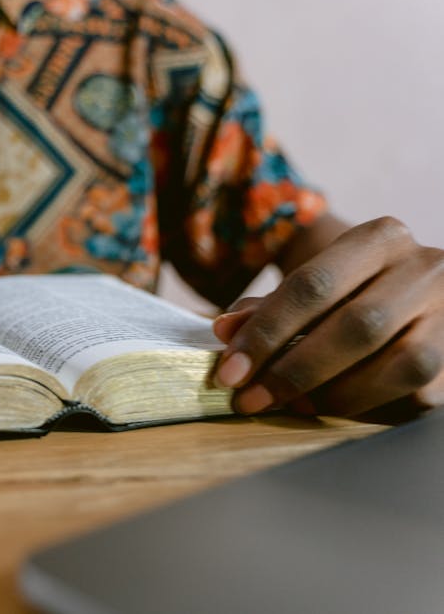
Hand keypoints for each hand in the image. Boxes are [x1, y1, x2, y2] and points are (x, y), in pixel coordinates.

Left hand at [212, 217, 443, 417]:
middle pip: (357, 326)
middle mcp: (426, 269)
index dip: (265, 332)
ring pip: (398, 365)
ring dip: (336, 394)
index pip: (313, 285)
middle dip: (294, 370)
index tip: (229, 371)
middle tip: (250, 399)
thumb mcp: (314, 286)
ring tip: (293, 406)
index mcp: (379, 239)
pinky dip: (368, 409)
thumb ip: (269, 307)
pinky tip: (332, 409)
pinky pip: (417, 395)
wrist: (423, 298)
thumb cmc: (352, 293)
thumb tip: (225, 331)